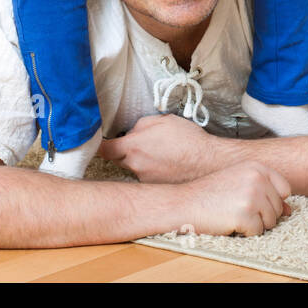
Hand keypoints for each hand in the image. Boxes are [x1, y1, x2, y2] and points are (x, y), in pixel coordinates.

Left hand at [101, 113, 218, 182]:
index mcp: (133, 147)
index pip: (104, 150)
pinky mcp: (155, 187)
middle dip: (123, 151)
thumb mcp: (163, 120)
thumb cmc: (187, 139)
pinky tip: (169, 163)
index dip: (99, 145)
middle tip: (139, 143)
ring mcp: (145, 179)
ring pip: (134, 168)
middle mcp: (135, 166)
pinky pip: (147, 176)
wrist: (207, 162)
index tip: (101, 142)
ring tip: (162, 153)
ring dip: (141, 161)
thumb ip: (141, 125)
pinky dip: (154, 170)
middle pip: (118, 159)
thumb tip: (132, 132)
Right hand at [180, 162, 292, 236]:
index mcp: (257, 167)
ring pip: (270, 222)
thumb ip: (265, 192)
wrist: (184, 203)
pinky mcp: (244, 215)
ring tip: (233, 214)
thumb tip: (289, 210)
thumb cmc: (211, 194)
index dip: (272, 201)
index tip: (255, 202)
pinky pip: (257, 232)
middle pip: (278, 208)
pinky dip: (245, 233)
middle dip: (262, 215)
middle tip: (237, 209)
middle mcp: (257, 179)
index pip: (285, 189)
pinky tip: (229, 222)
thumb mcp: (239, 183)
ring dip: (254, 224)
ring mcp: (252, 196)